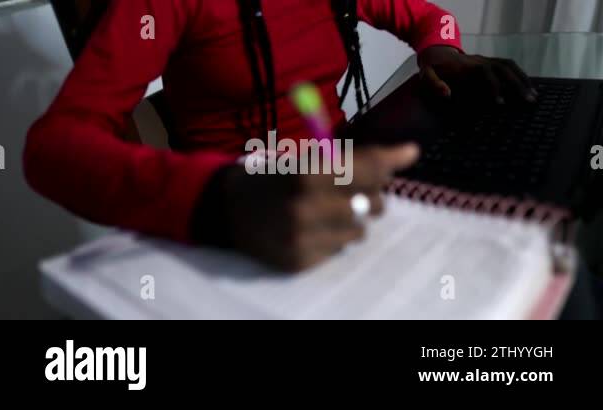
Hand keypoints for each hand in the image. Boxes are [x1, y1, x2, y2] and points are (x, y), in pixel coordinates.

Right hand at [214, 144, 419, 271]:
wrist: (226, 209)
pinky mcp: (298, 261)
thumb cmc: (272, 176)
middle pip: (373, 204)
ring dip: (351, 219)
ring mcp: (301, 240)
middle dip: (370, 194)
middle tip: (351, 188)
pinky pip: (339, 249)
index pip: (370, 169)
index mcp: (307, 174)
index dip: (391, 160)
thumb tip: (410, 153)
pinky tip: (311, 229)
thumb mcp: (307, 157)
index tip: (407, 153)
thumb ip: (356, 157)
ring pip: (359, 231)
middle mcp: (305, 209)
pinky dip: (332, 237)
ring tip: (326, 211)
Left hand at [418, 45, 537, 103]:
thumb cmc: (432, 68)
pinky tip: (528, 88)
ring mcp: (486, 59)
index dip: (493, 87)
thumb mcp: (426, 74)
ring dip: (523, 79)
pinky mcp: (490, 61)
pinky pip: (509, 65)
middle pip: (503, 69)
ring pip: (509, 66)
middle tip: (528, 101)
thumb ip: (434, 84)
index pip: (485, 74)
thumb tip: (448, 94)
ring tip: (534, 96)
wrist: (437, 51)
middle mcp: (480, 60)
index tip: (500, 104)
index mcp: (466, 66)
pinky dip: (520, 75)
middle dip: (517, 84)